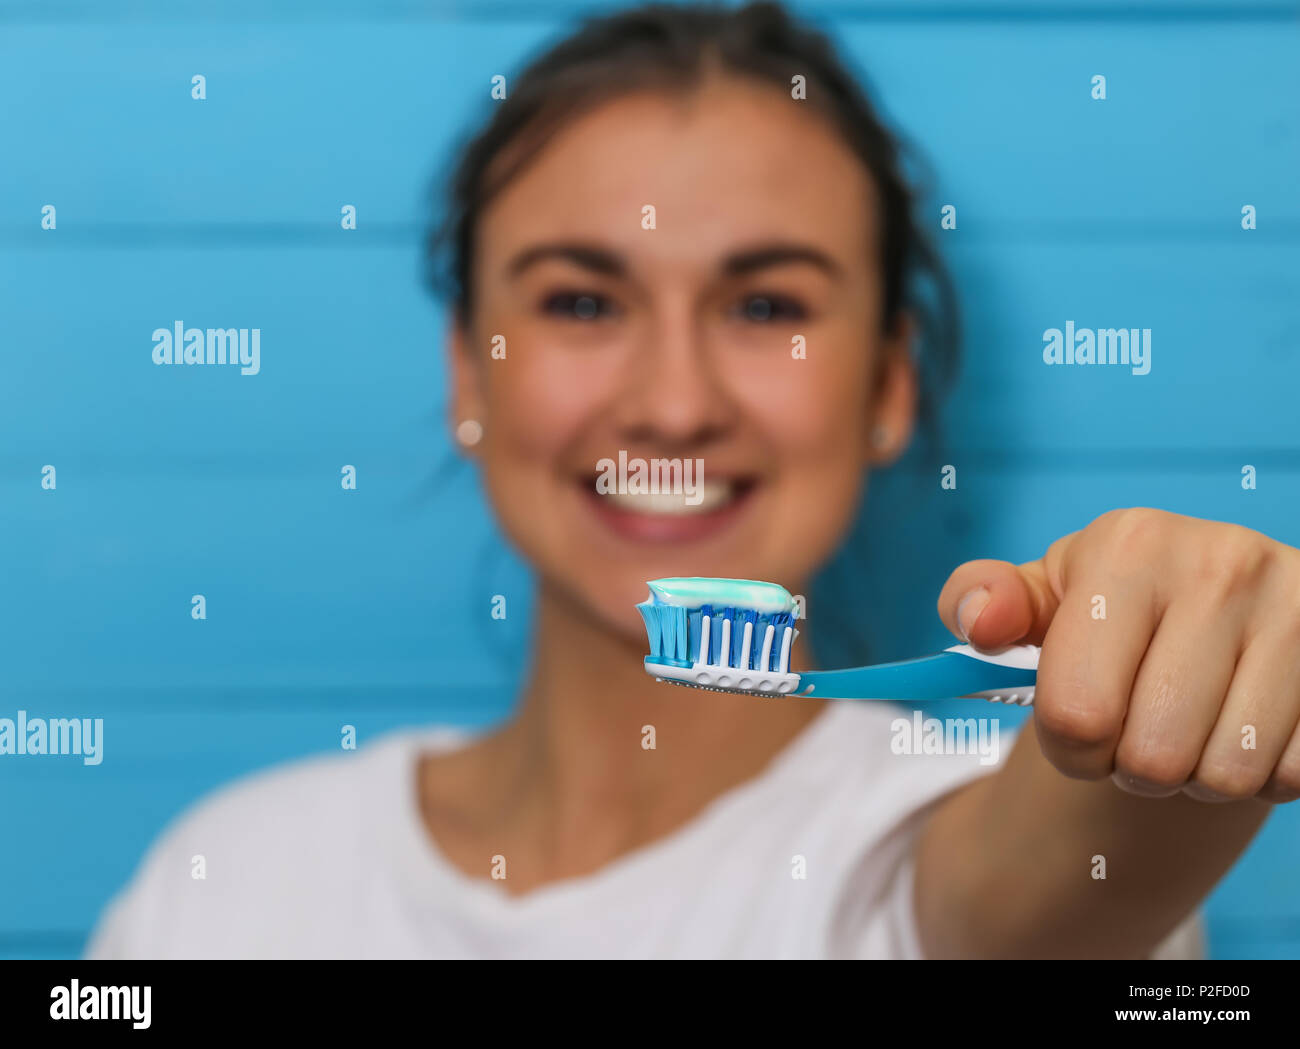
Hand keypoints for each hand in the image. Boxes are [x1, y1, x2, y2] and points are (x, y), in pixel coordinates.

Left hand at [937, 507, 1299, 803]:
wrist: (1214, 606)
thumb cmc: (1109, 611)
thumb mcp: (1041, 598)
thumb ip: (982, 602)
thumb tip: (979, 622)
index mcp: (1130, 546)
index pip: (1076, 713)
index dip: (1068, 747)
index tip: (1078, 724)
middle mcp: (1221, 563)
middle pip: (1153, 758)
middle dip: (1132, 767)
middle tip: (1138, 728)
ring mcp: (1298, 608)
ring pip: (1229, 775)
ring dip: (1198, 776)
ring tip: (1190, 725)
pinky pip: (1293, 774)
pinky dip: (1263, 774)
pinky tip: (1247, 723)